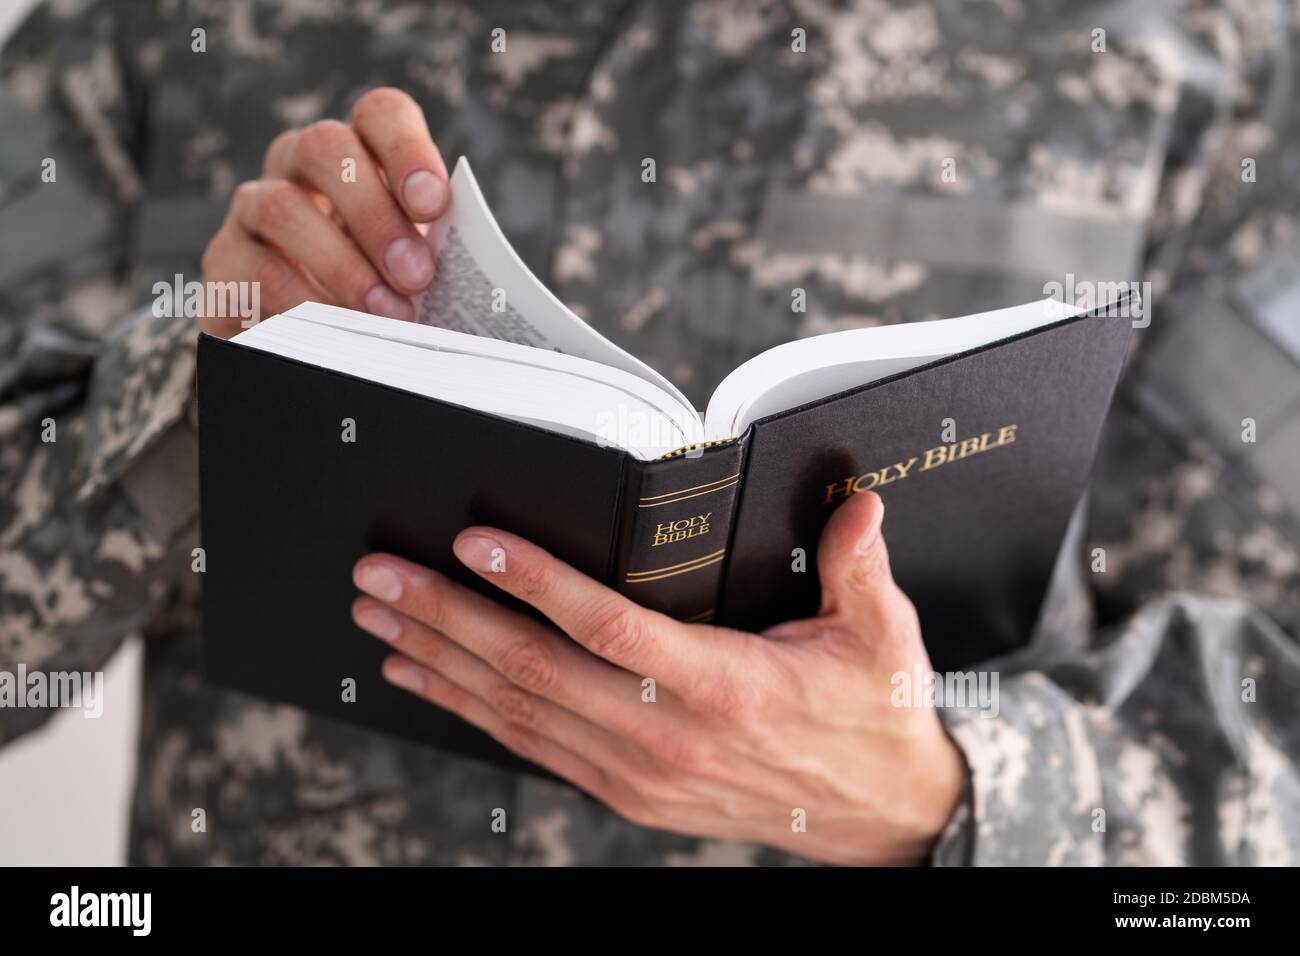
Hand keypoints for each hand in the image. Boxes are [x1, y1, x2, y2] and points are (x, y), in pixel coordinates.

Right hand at [200, 87, 447, 337]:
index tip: (434, 205)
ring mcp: (253, 208)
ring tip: (387, 316)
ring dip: (341, 265)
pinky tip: (337, 333)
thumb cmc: (384, 295)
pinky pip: (253, 272)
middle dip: (375, 214)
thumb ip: (434, 255)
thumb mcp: (414, 267)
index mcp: (359, 152)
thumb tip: (471, 279)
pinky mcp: (224, 263)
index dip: (408, 150)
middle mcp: (298, 164)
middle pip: (325, 148)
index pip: (380, 115)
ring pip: (281, 207)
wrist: (309, 346)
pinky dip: (301, 305)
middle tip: (417, 276)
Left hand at [351, 491, 966, 864]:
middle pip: (537, 671)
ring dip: (442, 661)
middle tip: (381, 576)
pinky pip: (532, 749)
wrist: (875, 813)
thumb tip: (859, 504)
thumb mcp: (883, 636)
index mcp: (728, 687)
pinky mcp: (627, 792)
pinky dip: (471, 712)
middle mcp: (670, 738)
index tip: (477, 544)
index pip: (611, 629)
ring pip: (520, 712)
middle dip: (450, 618)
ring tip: (380, 618)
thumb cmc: (870, 716)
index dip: (539, 584)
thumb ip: (858, 567)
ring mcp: (640, 773)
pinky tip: (426, 679)